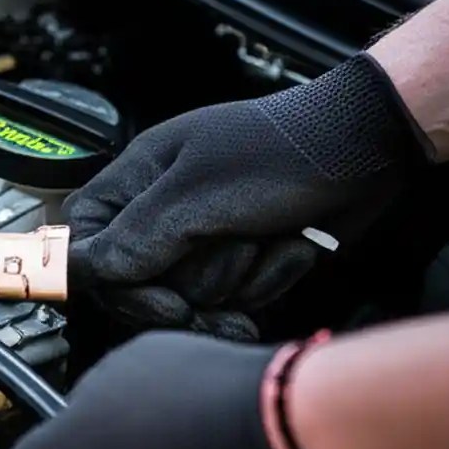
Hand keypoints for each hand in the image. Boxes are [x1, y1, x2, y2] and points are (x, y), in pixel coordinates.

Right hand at [64, 54, 412, 339]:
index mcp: (137, 181)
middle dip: (191, 285)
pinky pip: (234, 300)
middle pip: (141, 285)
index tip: (153, 295)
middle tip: (227, 261)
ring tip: (265, 237)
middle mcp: (164, 211)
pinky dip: (267, 281)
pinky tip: (287, 248)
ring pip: (192, 297)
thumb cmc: (282, 150)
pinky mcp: (243, 260)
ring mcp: (204, 238)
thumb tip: (80, 271)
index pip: (87, 244)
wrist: (369, 148)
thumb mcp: (196, 195)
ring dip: (238, 278)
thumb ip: (134, 239)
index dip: (111, 279)